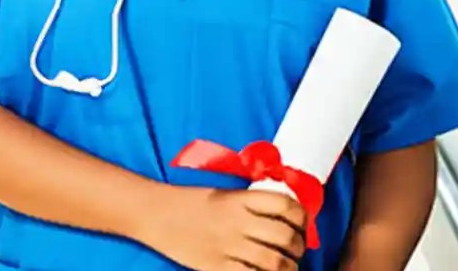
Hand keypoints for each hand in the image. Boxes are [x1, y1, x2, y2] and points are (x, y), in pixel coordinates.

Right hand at [140, 185, 307, 269]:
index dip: (302, 217)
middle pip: (285, 237)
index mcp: (240, 199)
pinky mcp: (217, 267)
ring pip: (275, 263)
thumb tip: (284, 218)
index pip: (286, 205)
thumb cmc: (189, 202)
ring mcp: (227, 246)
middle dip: (298, 247)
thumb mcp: (223, 194)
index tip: (302, 225)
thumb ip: (251, 203)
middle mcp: (238, 222)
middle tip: (295, 250)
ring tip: (286, 267)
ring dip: (288, 268)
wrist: (155, 213)